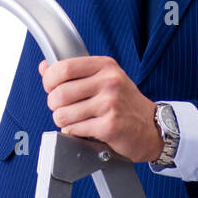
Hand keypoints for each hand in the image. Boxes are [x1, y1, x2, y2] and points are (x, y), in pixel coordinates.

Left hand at [38, 55, 161, 163]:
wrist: (152, 127)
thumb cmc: (125, 103)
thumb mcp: (104, 79)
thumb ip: (74, 72)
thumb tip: (45, 66)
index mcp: (105, 66)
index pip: (63, 68)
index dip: (49, 80)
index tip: (51, 87)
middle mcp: (109, 82)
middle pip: (59, 93)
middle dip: (54, 104)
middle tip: (62, 107)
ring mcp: (110, 104)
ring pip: (63, 114)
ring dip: (63, 120)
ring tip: (74, 119)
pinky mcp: (109, 126)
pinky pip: (74, 129)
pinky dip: (73, 131)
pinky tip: (84, 129)